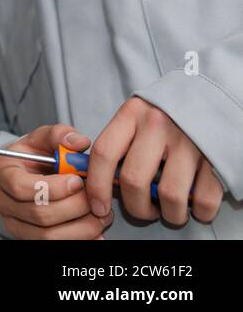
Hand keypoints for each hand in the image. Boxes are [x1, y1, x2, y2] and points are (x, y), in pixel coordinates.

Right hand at [0, 125, 112, 239]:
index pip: (19, 186)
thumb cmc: (34, 157)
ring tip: (100, 214)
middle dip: (74, 207)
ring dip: (81, 227)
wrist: (27, 174)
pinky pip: (54, 246)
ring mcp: (14, 224)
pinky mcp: (29, 239)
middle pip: (39, 214)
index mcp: (2, 172)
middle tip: (95, 197)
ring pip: (48, 235)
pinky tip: (95, 231)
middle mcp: (3, 201)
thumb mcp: (43, 139)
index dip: (52, 187)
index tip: (77, 181)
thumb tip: (79, 142)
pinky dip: (79, 240)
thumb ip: (60, 135)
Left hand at [86, 97, 223, 225]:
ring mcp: (188, 140)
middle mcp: (158, 124)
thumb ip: (117, 144)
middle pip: (134, 180)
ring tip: (170, 210)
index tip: (99, 207)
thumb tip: (97, 181)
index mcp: (131, 114)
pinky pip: (204, 198)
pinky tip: (194, 206)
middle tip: (143, 210)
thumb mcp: (134, 117)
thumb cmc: (164, 115)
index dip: (97, 186)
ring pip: (170, 195)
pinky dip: (200, 212)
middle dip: (136, 207)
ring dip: (169, 214)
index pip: (104, 152)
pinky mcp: (215, 155)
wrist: (208, 97)